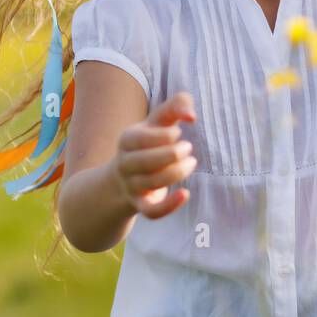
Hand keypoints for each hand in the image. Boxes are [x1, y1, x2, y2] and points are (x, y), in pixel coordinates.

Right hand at [111, 91, 197, 218]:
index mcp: (127, 140)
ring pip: (153, 183)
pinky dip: (169, 206)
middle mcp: (125, 163)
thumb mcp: (160, 120)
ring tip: (191, 162)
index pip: (141, 139)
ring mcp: (132, 186)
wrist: (124, 177)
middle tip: (188, 147)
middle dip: (172, 154)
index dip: (164, 136)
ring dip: (177, 172)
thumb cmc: (151, 140)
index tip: (178, 132)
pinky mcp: (141, 205)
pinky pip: (152, 212)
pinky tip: (185, 194)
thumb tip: (192, 116)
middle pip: (146, 162)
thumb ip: (177, 104)